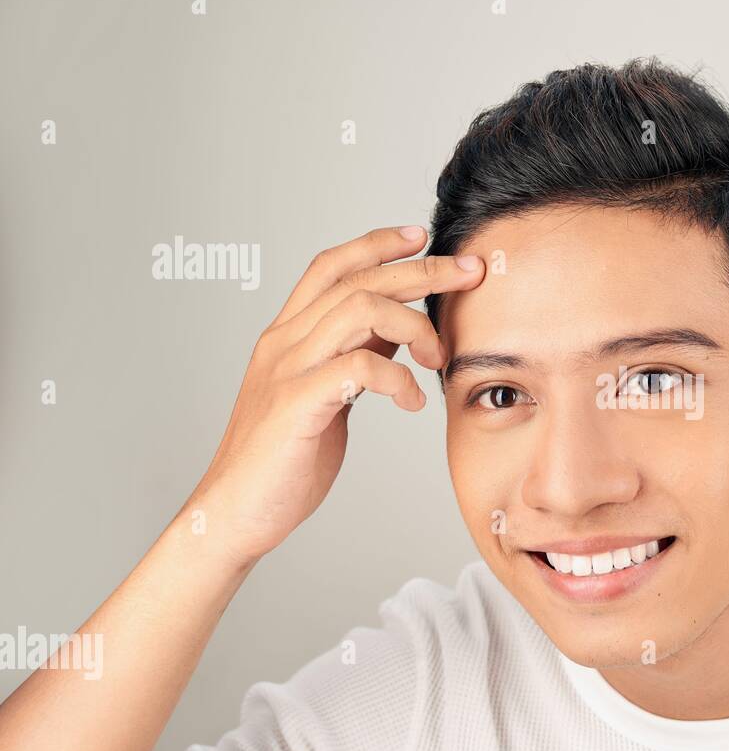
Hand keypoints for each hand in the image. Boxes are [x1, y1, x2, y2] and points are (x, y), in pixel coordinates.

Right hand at [184, 226, 483, 566]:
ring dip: (415, 325)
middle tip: (470, 272)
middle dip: (422, 269)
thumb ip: (354, 355)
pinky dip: (397, 379)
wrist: (235, 512)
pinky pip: (358, 368)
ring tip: (438, 359)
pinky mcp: (295, 405)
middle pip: (358, 279)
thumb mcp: (326, 394)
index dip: (378, 244)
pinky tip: (413, 402)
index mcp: (288, 334)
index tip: (423, 237)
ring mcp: (287, 370)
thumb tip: (398, 329)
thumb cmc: (285, 458)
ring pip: (360, 309)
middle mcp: (284, 342)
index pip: (332, 266)